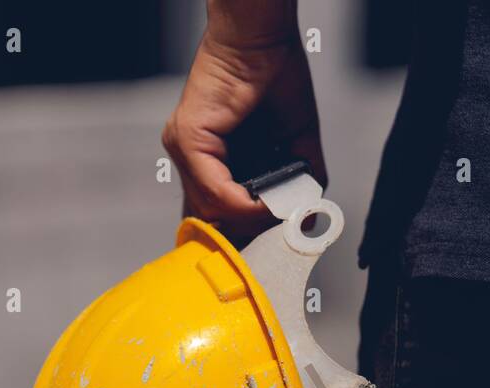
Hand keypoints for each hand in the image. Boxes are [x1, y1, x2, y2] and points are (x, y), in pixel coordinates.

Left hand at [162, 18, 326, 240]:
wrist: (263, 36)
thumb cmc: (276, 78)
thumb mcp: (295, 142)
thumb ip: (297, 181)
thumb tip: (306, 218)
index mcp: (211, 162)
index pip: (215, 215)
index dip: (243, 236)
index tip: (271, 248)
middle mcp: (191, 159)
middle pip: (212, 221)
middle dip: (247, 238)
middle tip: (277, 246)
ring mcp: (184, 150)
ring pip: (213, 212)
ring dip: (252, 222)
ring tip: (281, 219)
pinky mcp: (188, 139)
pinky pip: (215, 191)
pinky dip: (244, 205)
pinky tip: (267, 203)